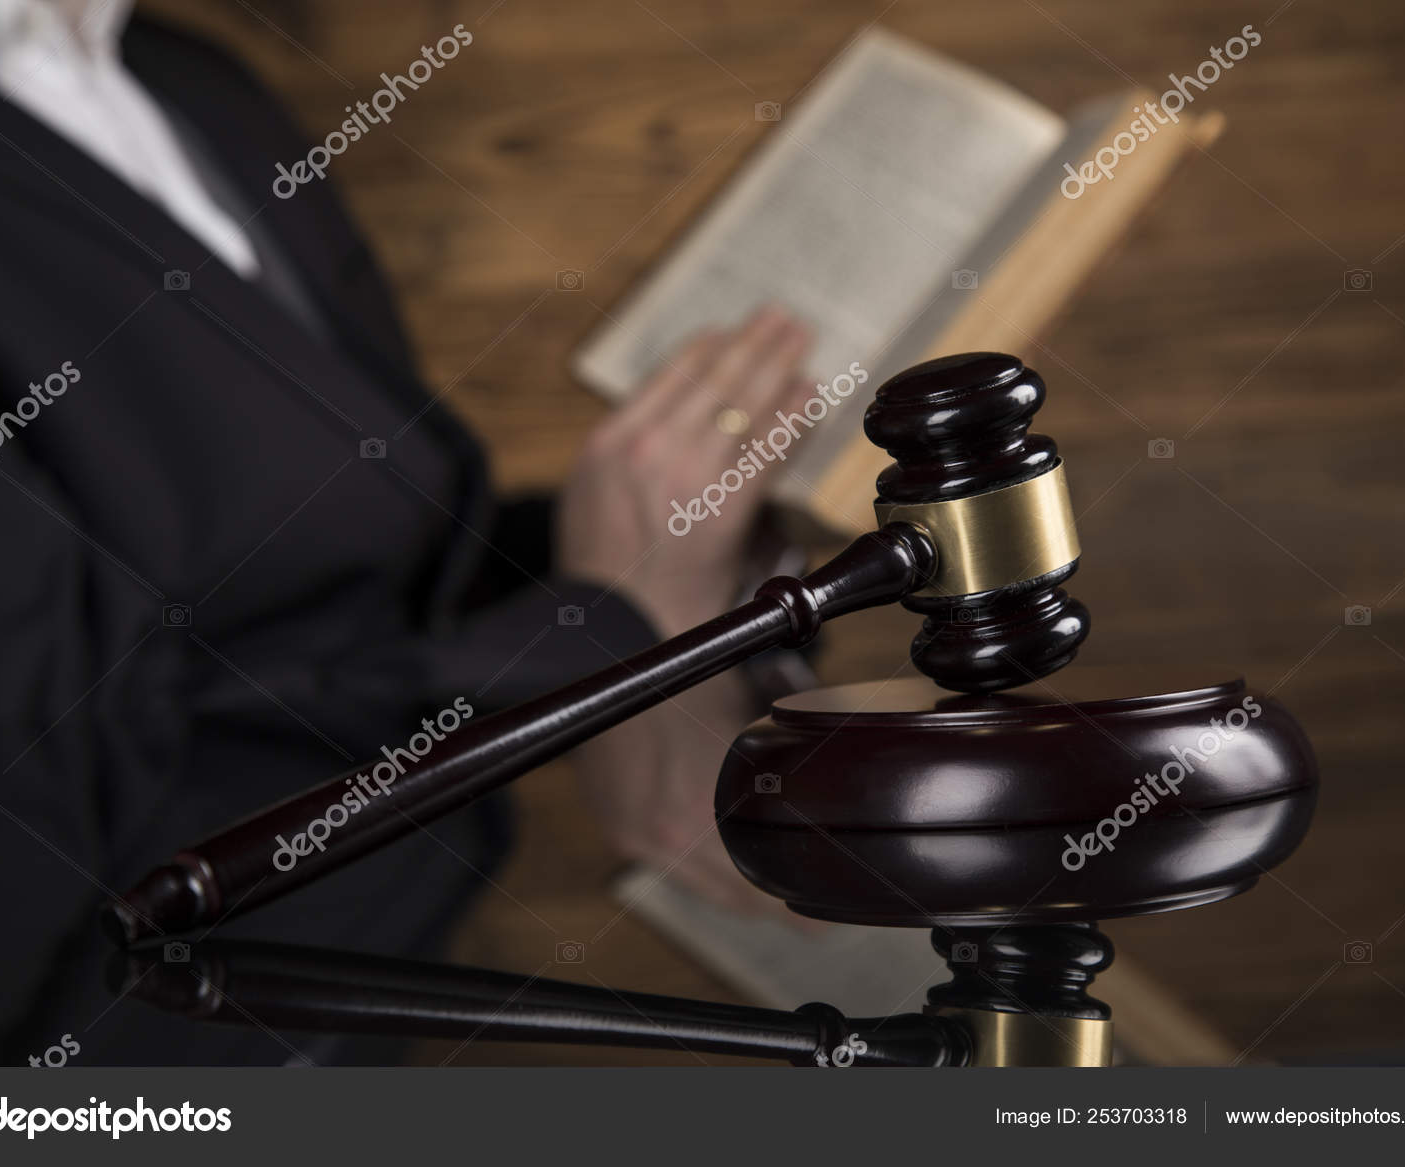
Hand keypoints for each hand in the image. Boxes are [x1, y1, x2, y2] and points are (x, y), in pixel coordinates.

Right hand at [557, 304, 814, 636]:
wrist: (623, 627)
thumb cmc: (606, 568)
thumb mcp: (591, 492)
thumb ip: (629, 445)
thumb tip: (677, 410)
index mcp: (611, 440)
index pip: (671, 373)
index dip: (711, 346)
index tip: (732, 331)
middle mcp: (649, 448)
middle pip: (714, 378)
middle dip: (755, 342)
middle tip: (783, 319)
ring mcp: (689, 475)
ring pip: (744, 403)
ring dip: (779, 365)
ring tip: (801, 341)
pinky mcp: (727, 506)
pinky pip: (769, 447)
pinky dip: (793, 415)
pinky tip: (810, 395)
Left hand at [558, 305, 817, 913]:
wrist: (566, 691)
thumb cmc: (662, 696)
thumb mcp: (745, 678)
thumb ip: (799, 679)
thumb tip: (839, 795)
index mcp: (699, 527)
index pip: (762, 440)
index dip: (795, 408)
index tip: (821, 381)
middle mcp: (655, 486)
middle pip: (724, 399)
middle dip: (764, 360)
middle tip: (794, 327)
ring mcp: (618, 468)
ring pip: (685, 389)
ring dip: (727, 355)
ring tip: (764, 324)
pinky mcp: (594, 466)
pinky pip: (647, 397)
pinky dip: (681, 371)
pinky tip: (703, 352)